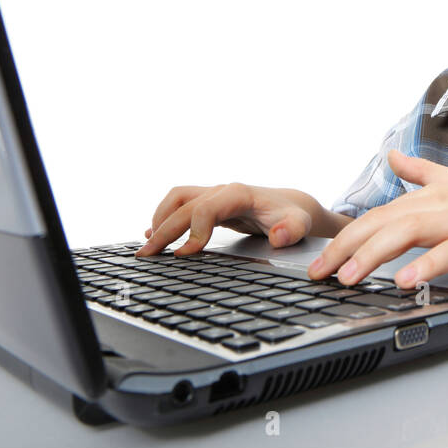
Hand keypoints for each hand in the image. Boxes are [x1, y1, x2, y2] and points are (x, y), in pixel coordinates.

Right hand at [135, 183, 314, 256]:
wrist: (292, 205)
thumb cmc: (294, 215)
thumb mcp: (300, 224)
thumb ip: (292, 229)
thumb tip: (278, 236)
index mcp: (239, 194)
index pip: (206, 209)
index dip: (193, 231)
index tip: (184, 255)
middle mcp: (222, 191)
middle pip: (184, 205)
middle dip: (164, 230)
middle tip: (147, 255)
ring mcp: (213, 196)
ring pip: (176, 199)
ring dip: (159, 220)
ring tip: (147, 245)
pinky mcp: (209, 204)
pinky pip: (180, 205)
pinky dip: (163, 218)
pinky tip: (152, 235)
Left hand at [307, 149, 447, 287]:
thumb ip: (419, 172)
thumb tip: (391, 156)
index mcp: (428, 197)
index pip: (376, 216)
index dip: (345, 237)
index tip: (320, 261)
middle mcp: (439, 205)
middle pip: (383, 223)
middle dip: (347, 248)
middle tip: (320, 272)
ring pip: (408, 233)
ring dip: (374, 255)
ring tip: (349, 278)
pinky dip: (426, 266)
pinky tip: (405, 281)